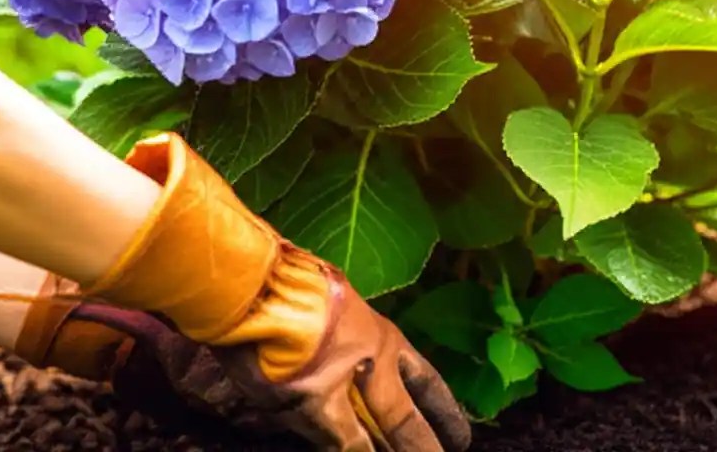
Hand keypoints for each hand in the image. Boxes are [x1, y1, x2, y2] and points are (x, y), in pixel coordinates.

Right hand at [68, 134, 470, 451]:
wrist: (255, 281)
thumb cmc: (283, 281)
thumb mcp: (330, 302)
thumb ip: (343, 334)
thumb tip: (345, 356)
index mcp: (379, 333)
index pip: (424, 376)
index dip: (443, 407)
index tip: (462, 433)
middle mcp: (371, 360)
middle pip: (408, 417)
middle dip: (427, 444)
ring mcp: (343, 386)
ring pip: (382, 439)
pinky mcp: (311, 406)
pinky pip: (342, 445)